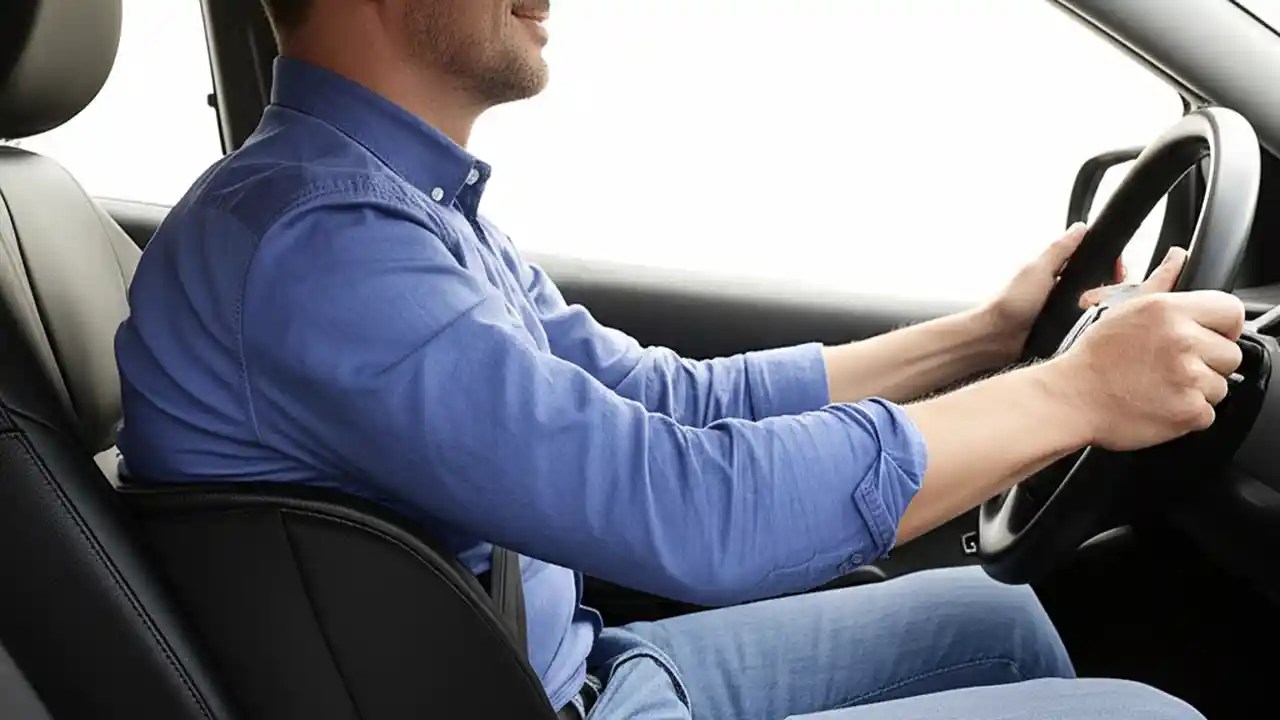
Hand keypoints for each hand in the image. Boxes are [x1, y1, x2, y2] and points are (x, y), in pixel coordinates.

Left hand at [982, 222, 1121, 362]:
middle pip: (1097, 284)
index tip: (1119, 270)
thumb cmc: (1010, 301)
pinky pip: (1085, 326)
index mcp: (1054, 271)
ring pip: (1094, 306)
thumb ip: (1060, 249)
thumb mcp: (1038, 269)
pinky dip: (1093, 325)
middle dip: (1109, 287)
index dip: (1108, 263)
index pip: (1091, 261)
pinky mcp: (1062, 331)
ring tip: (1107, 312)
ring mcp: (1062, 311)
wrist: (995, 338)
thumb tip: (1080, 227)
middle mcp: (1060, 289)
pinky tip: (1098, 327)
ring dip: (1102, 308)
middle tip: (1112, 294)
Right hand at [1052, 247, 1244, 450]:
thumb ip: (1160, 281)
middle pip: (1231, 355)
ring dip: (1196, 392)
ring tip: (1160, 387)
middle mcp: (1182, 340)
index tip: (1206, 339)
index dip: (1222, 328)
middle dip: (1207, 364)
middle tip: (1171, 367)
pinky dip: (1187, 415)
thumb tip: (1177, 257)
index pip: (1232, 312)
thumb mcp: (1124, 309)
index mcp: (1169, 310)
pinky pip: (1207, 414)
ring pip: (1220, 387)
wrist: (1070, 398)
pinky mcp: (1188, 411)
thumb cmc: (1094, 357)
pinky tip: (1160, 405)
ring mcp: (1187, 378)